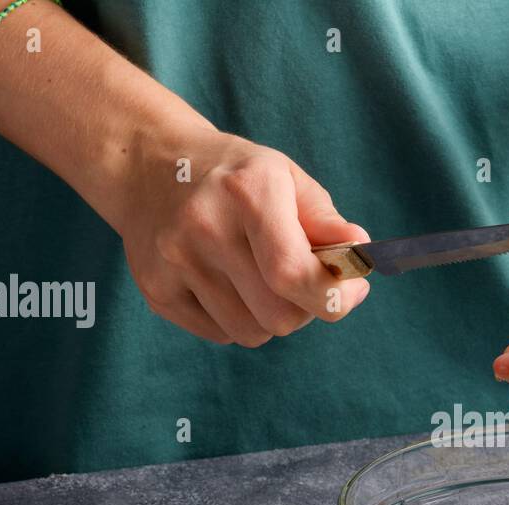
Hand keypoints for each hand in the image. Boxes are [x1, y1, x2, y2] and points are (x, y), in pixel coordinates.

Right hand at [119, 126, 370, 345]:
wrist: (148, 165)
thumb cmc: (234, 177)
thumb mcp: (284, 178)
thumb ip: (325, 219)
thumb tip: (360, 251)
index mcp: (247, 192)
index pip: (294, 273)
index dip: (335, 296)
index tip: (354, 291)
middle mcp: (205, 227)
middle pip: (279, 316)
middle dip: (305, 308)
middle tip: (302, 282)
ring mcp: (174, 262)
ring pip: (252, 333)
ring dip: (270, 316)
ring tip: (260, 278)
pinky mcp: (156, 291)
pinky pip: (221, 335)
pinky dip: (237, 319)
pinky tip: (227, 282)